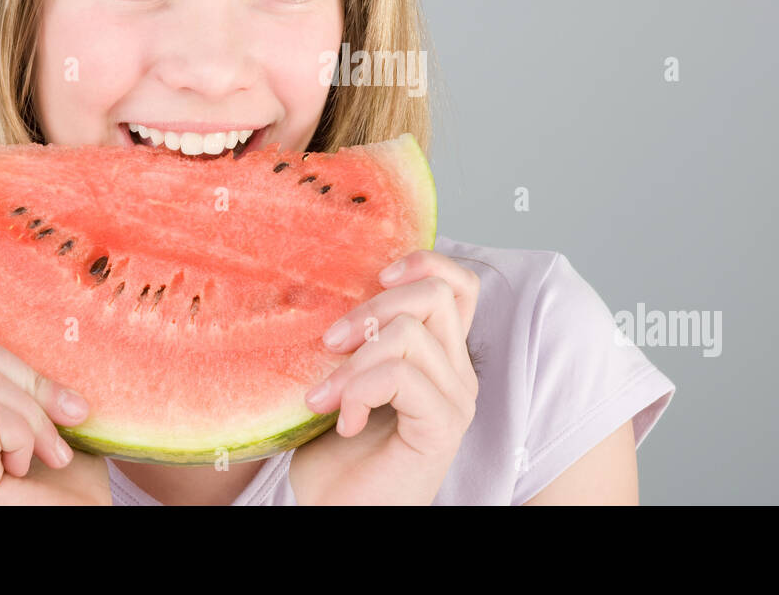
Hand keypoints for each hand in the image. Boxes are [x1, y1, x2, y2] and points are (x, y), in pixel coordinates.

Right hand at [0, 308, 111, 504]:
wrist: (79, 515)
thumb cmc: (66, 464)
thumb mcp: (43, 399)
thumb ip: (21, 367)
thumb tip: (20, 320)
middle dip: (32, 380)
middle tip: (56, 421)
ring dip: (36, 415)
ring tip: (47, 451)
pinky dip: (27, 435)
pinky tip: (29, 467)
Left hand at [288, 250, 479, 504]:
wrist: (338, 515)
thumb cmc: (334, 456)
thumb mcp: (338, 380)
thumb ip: (351, 338)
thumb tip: (321, 286)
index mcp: (438, 356)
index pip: (457, 284)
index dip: (424, 263)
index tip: (375, 278)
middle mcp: (456, 373)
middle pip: (435, 295)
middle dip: (372, 309)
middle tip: (329, 344)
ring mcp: (455, 400)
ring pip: (411, 334)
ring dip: (353, 361)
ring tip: (324, 398)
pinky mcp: (443, 426)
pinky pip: (401, 376)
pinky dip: (359, 391)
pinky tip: (345, 422)